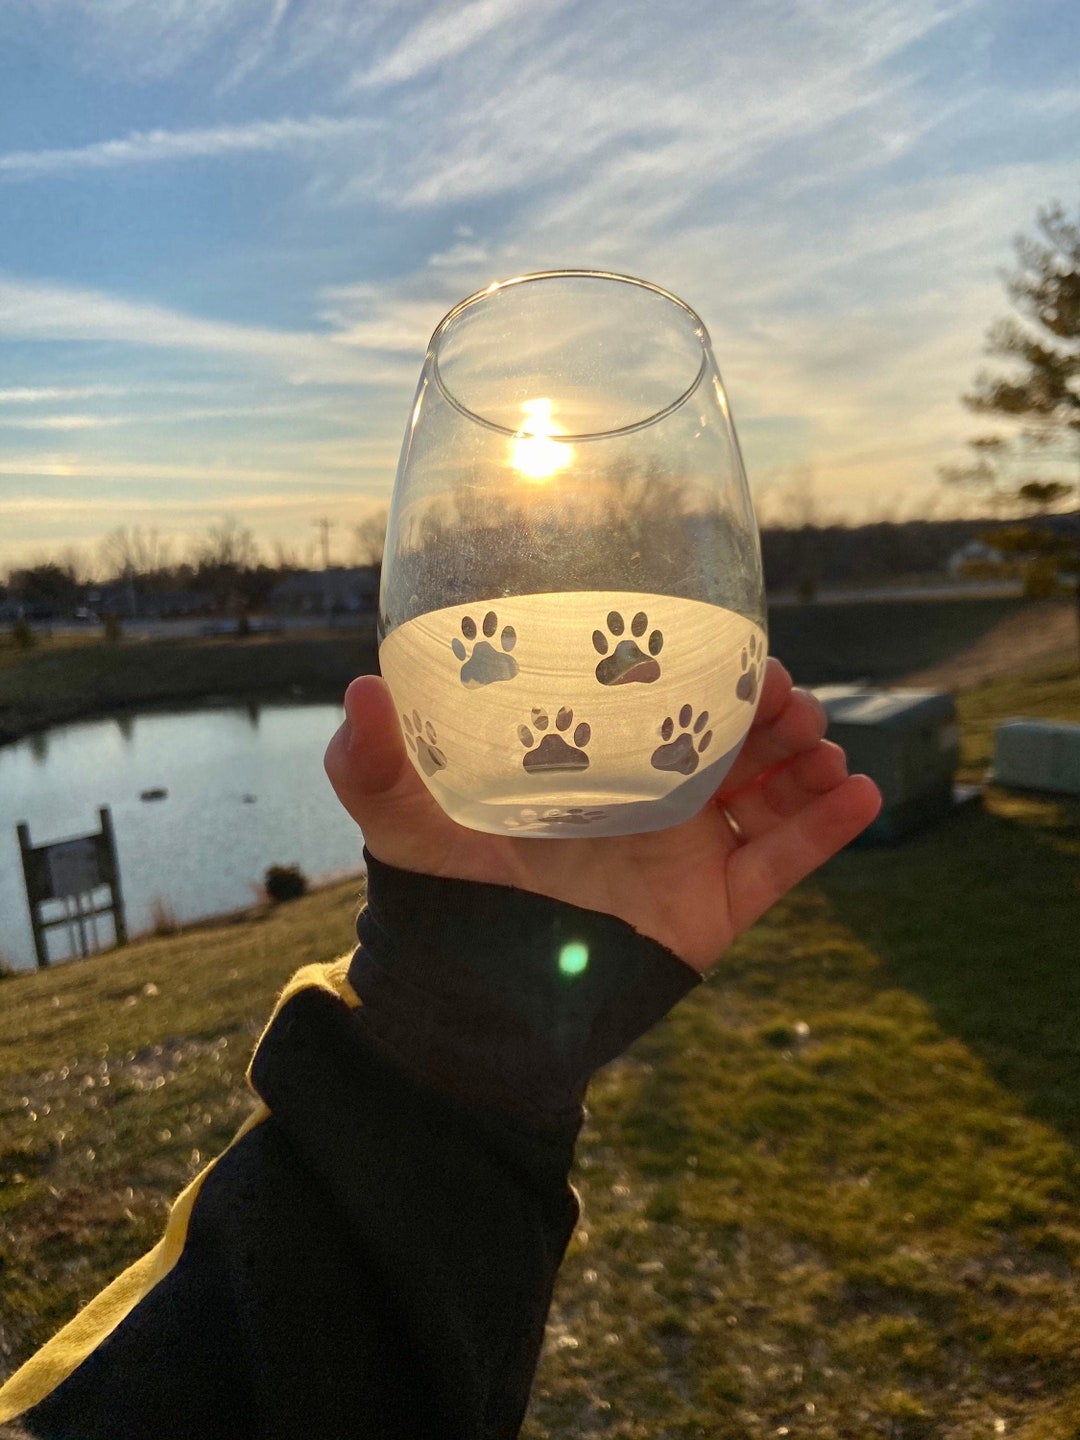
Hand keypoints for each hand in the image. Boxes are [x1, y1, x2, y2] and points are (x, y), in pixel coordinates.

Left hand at [324, 659, 880, 973]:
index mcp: (597, 760)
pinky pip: (782, 864)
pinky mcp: (713, 907)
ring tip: (824, 746)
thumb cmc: (437, 898)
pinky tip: (861, 794)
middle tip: (790, 697)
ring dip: (808, 760)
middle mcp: (650, 796)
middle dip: (772, 709)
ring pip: (769, 792)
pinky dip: (828, 830)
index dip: (710, 670)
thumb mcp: (401, 821)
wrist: (473, 1005)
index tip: (741, 650)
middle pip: (735, 737)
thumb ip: (372, 760)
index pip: (665, 699)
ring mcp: (687, 851)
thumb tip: (360, 685)